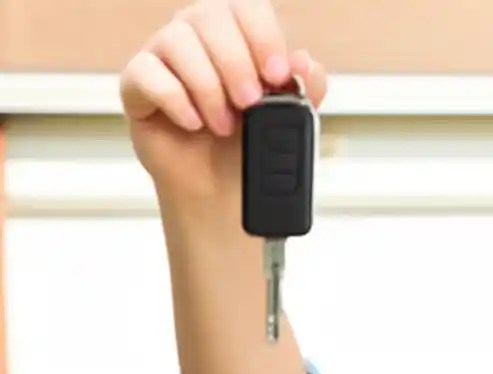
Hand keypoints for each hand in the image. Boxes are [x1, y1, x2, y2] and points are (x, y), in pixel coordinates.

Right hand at [118, 0, 327, 200]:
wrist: (220, 187)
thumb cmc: (250, 140)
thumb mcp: (288, 115)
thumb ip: (304, 87)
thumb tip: (305, 62)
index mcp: (237, 30)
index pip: (247, 6)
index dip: (264, 36)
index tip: (277, 76)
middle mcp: (197, 32)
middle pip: (210, 17)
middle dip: (236, 63)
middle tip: (250, 103)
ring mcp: (161, 53)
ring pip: (178, 41)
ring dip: (208, 87)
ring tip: (224, 124)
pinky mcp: (135, 82)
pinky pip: (148, 74)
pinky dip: (176, 100)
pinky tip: (194, 123)